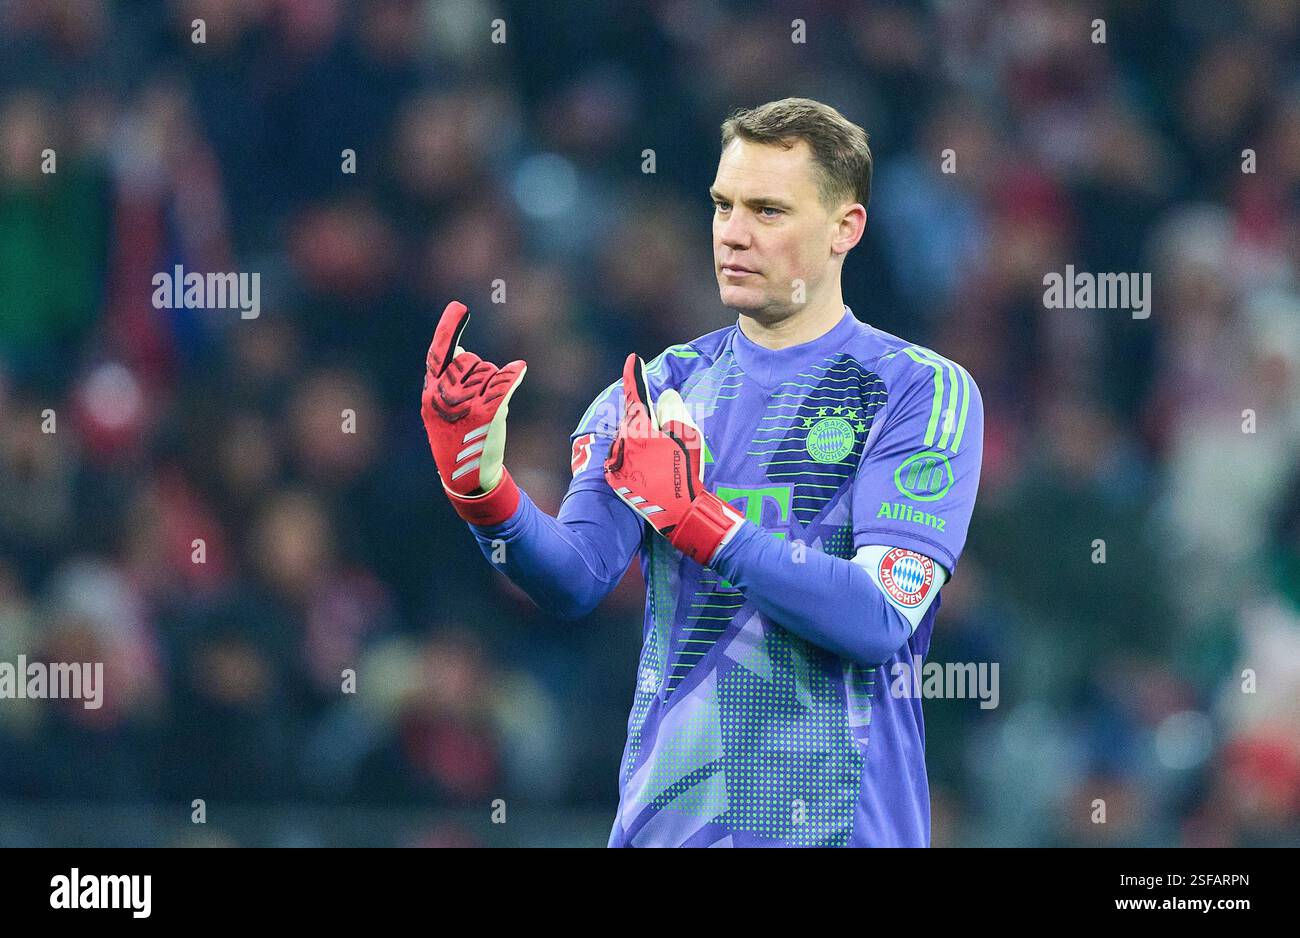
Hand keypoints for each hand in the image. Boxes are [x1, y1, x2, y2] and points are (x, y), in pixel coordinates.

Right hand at [422, 300, 526, 523]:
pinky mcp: (486, 415)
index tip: (459, 307)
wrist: (464, 477)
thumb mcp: (442, 409)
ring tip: (485, 408)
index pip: (437, 354)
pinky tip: (520, 368)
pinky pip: (502, 384)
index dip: (448, 328)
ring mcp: (464, 405)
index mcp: (431, 393)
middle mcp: (444, 396)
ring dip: (493, 383)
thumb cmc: (455, 438)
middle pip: (469, 360)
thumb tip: (458, 346)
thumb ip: (447, 378)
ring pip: (487, 372)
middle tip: (479, 395)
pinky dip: (513, 375)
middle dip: (479, 370)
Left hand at [603, 353, 744, 565]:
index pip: (636, 394)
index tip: (632, 359)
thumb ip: (675, 412)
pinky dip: (632, 459)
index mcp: (642, 429)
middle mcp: (624, 442)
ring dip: (639, 441)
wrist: (679, 513)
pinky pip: (621, 459)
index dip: (634, 374)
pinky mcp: (614, 478)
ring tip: (660, 461)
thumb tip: (664, 395)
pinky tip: (649, 471)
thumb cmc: (688, 473)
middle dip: (645, 420)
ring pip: (626, 440)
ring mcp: (617, 461)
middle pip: (632, 420)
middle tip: (665, 437)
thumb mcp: (689, 438)